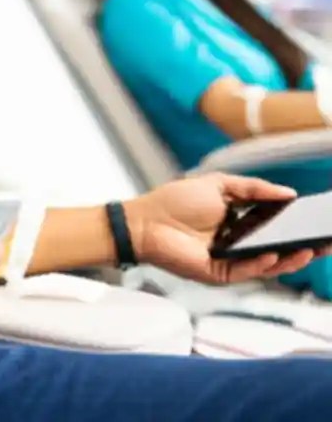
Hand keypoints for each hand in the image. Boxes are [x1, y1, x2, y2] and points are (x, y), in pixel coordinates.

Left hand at [126, 173, 330, 284]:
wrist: (144, 219)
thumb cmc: (175, 201)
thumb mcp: (220, 186)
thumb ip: (254, 189)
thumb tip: (289, 193)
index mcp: (241, 225)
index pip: (277, 230)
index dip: (299, 228)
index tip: (321, 223)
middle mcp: (239, 246)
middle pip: (279, 251)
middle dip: (305, 248)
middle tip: (327, 242)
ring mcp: (230, 262)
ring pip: (268, 266)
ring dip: (291, 260)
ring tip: (310, 250)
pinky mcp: (217, 273)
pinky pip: (245, 271)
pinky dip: (261, 264)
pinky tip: (274, 255)